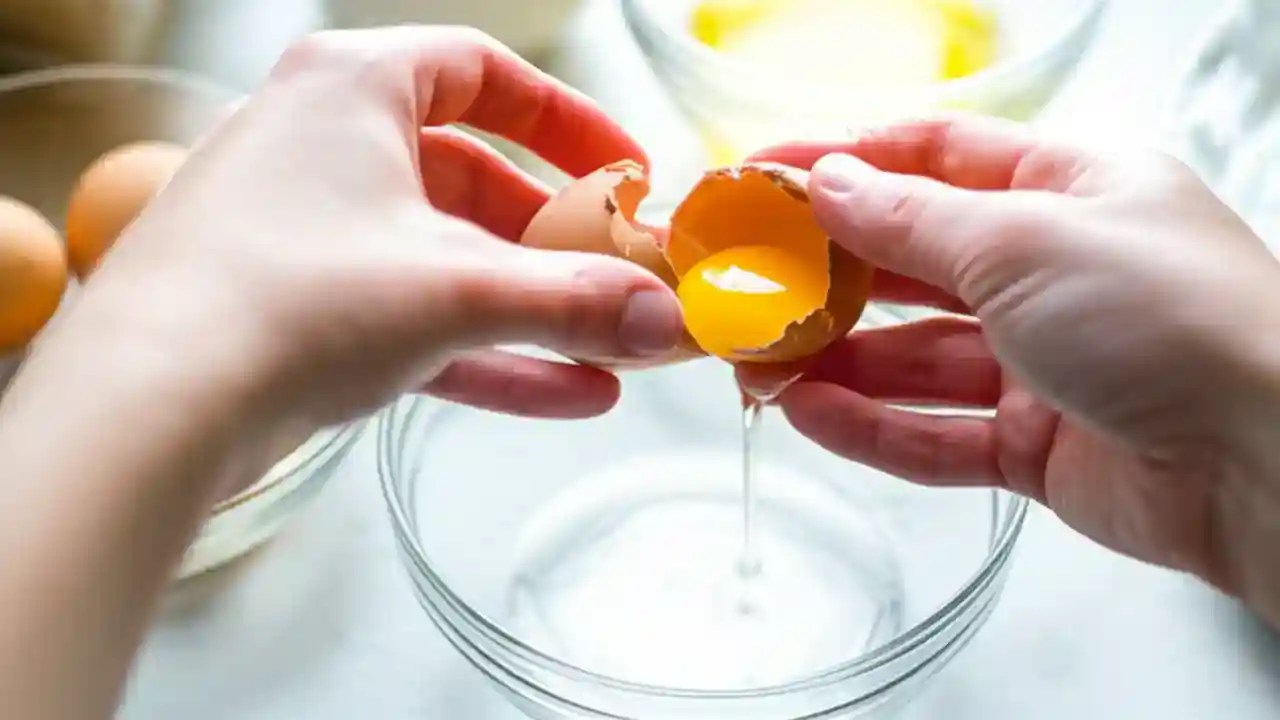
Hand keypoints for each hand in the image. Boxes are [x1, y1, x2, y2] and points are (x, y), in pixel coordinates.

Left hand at [66, 27, 682, 431]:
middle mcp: (321, 144)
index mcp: (354, 89)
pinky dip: (485, 350)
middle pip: (471, 176)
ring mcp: (303, 231)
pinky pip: (411, 318)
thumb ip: (576, 300)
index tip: (626, 172)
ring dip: (531, 306)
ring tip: (615, 350)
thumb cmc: (288, 298)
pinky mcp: (294, 310)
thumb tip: (672, 318)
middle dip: (556, 239)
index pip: (484, 73)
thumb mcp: (458, 289)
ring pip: (443, 257)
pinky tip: (566, 394)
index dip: (567, 122)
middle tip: (621, 279)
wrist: (149, 407)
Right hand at [745, 117, 1279, 625]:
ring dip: (835, 361)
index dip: (844, 163)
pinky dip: (872, 427)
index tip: (763, 176)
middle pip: (913, 264)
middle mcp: (1053, 270)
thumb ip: (912, 220)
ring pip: (913, 358)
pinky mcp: (1037, 444)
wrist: (1271, 462)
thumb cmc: (1176, 317)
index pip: (933, 158)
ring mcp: (1044, 362)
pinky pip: (936, 432)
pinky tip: (810, 415)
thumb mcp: (1024, 240)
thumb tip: (831, 182)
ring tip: (756, 364)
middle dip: (826, 275)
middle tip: (745, 282)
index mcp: (1067, 188)